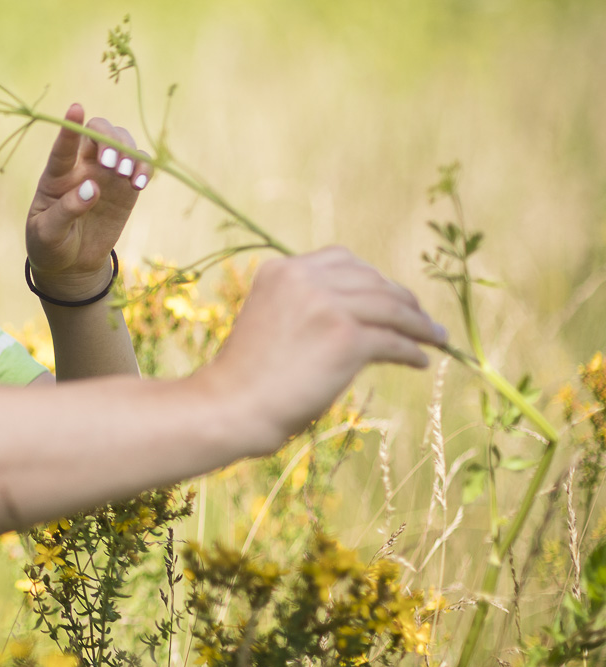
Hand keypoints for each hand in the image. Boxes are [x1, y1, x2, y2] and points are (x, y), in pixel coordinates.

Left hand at [24, 104, 149, 301]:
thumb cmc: (50, 245)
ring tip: (124, 176)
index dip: (69, 127)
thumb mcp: (48, 233)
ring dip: (127, 151)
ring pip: (122, 142)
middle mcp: (82, 167)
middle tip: (110, 164)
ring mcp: (106, 175)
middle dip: (107, 138)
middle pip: (98, 132)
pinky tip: (138, 184)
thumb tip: (91, 188)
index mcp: (56, 176)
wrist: (71, 266)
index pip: (62, 148)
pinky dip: (144, 168)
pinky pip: (140, 166)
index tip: (76, 108)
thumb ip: (66, 210)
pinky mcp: (125, 188)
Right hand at [204, 248, 447, 452]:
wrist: (231, 406)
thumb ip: (305, 303)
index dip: (373, 278)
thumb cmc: (248, 374)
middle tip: (422, 319)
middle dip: (402, 299)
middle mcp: (304, 279)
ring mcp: (327, 306)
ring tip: (436, 338)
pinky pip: (394, 341)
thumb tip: (361, 310)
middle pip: (373, 280)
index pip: (343, 260)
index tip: (391, 296)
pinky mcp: (346, 338)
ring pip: (391, 308)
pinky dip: (412, 351)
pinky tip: (420, 360)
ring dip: (419, 324)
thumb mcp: (272, 319)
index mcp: (282, 270)